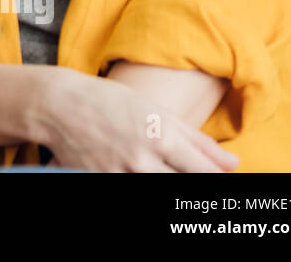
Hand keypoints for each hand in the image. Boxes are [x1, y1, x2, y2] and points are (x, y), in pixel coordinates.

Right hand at [33, 67, 239, 171]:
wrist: (57, 104)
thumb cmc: (109, 100)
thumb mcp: (155, 110)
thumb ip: (196, 140)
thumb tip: (232, 163)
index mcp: (162, 137)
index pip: (204, 173)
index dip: (216, 179)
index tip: (218, 178)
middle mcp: (143, 160)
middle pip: (184, 186)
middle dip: (191, 182)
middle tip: (181, 170)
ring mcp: (120, 175)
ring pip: (159, 189)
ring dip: (164, 179)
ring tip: (153, 165)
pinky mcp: (100, 182)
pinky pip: (130, 190)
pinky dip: (137, 181)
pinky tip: (134, 169)